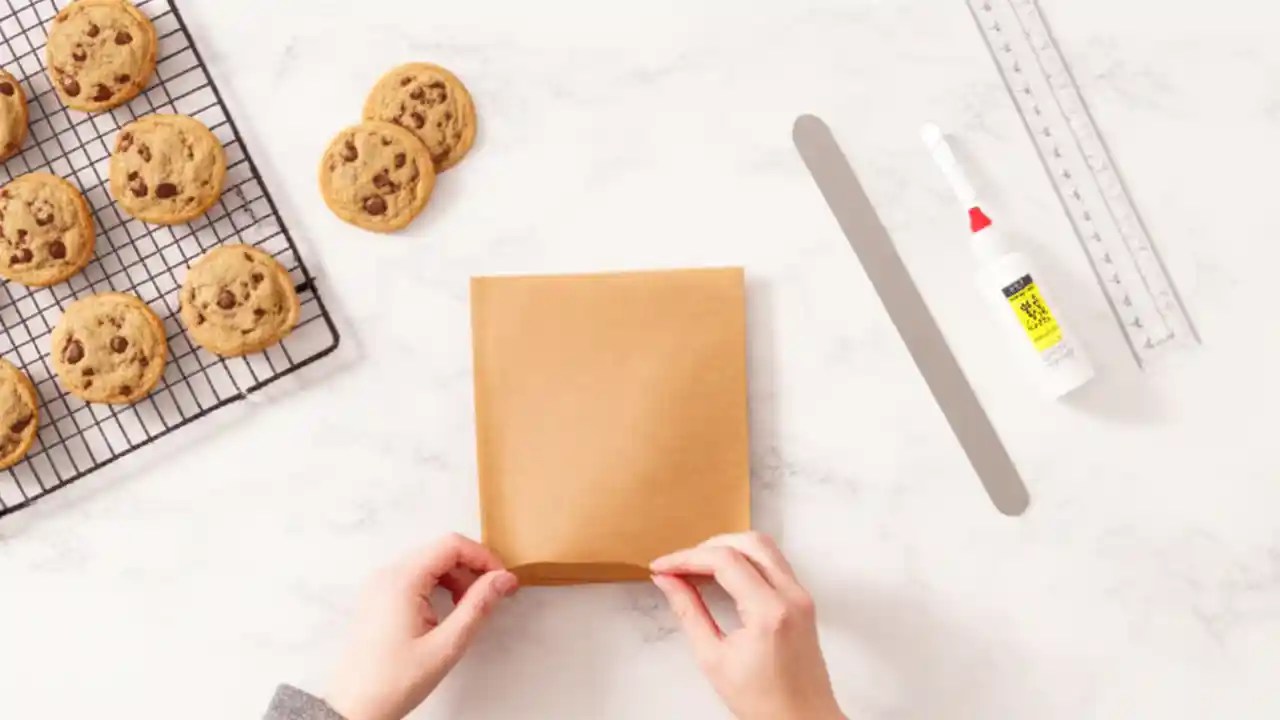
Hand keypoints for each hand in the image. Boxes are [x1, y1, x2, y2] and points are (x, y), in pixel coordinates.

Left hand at [326, 533, 518, 719]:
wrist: (355, 707)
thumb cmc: (393, 682)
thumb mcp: (446, 646)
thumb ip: (478, 607)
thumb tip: (503, 579)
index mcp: (401, 580)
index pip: (451, 545)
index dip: (483, 556)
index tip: (502, 579)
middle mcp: (386, 575)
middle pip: (440, 551)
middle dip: (471, 568)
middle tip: (491, 596)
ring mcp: (379, 585)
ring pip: (429, 563)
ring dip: (455, 578)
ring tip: (468, 609)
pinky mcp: (379, 597)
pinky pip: (414, 578)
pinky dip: (437, 587)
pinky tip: (446, 612)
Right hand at [651, 532, 843, 719]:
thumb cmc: (763, 702)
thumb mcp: (714, 659)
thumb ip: (689, 612)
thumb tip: (667, 581)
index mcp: (769, 612)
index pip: (725, 561)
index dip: (687, 557)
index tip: (662, 566)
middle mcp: (791, 596)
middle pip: (747, 542)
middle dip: (707, 546)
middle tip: (679, 565)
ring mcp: (801, 596)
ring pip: (763, 547)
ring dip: (728, 548)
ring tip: (697, 568)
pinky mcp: (802, 600)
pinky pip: (773, 563)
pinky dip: (745, 560)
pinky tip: (722, 576)